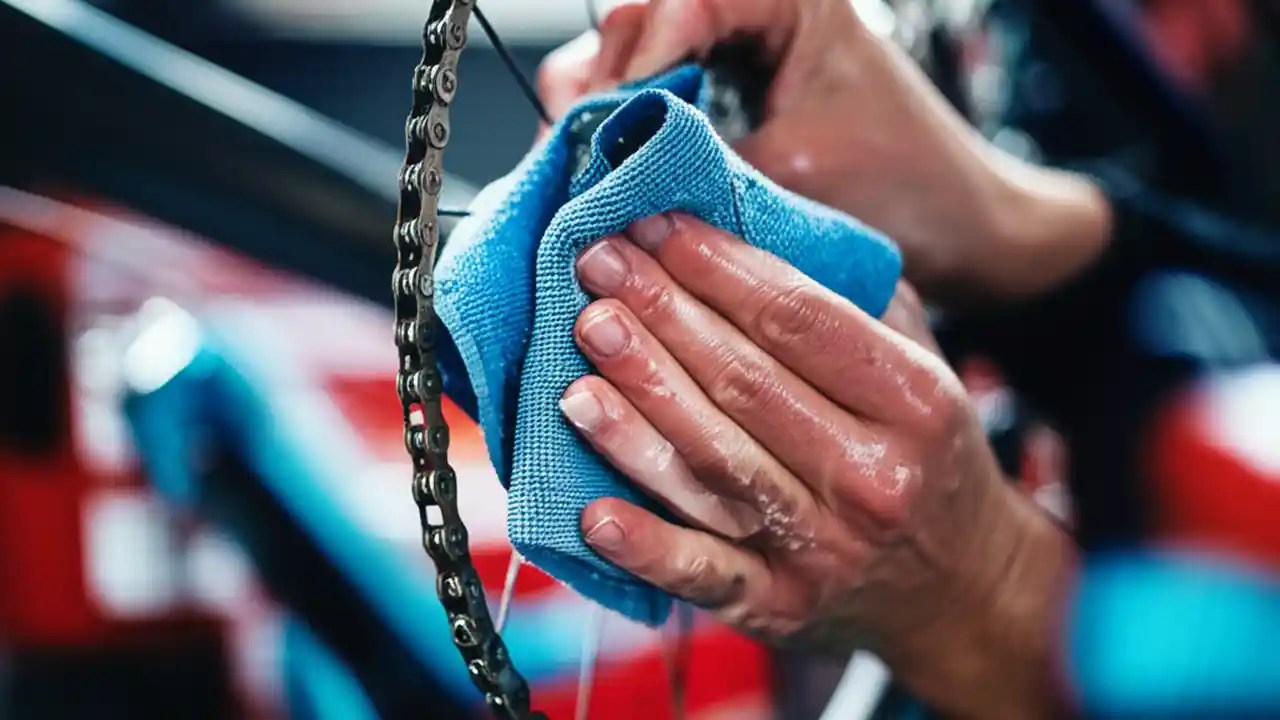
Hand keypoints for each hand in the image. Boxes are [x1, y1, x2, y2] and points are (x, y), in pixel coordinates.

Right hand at [539, 0, 1112, 303]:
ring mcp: (736, 51)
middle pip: (636, 26)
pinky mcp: (726, 95)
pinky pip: (652, 102)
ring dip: (603, 118)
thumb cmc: (912, 188)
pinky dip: (626, 140)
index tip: (609, 130)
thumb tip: (607, 175)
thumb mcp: (794, 172)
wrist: (965, 231)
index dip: (634, 66)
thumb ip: (698, 162)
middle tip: (577, 158)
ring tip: (589, 175)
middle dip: (601, 92)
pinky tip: (613, 180)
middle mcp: (755, 10)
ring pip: (631, 63)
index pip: (678, 3)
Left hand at [560, 213, 1074, 717]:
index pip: (797, 319)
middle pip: (743, 382)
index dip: (716, 265)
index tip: (655, 223)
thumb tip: (747, 223)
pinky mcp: (778, 606)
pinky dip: (646, 546)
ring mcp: (822, 549)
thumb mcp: (921, 364)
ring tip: (588, 339)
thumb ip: (848, 298)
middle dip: (661, 311)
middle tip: (599, 261)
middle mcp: (870, 478)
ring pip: (711, 463)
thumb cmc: (926, 455)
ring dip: (638, 400)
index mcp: (914, 402)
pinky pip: (702, 574)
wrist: (962, 588)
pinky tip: (593, 510)